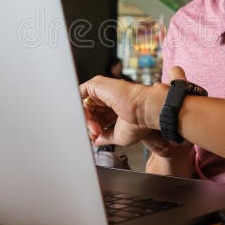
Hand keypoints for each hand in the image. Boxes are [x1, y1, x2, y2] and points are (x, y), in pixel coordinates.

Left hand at [79, 66, 193, 154]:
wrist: (144, 111)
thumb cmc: (139, 122)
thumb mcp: (119, 136)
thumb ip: (105, 137)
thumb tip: (96, 140)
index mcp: (116, 107)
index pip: (97, 117)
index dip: (96, 127)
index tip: (98, 135)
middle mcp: (109, 97)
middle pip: (90, 111)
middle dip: (91, 124)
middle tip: (96, 133)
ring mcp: (104, 90)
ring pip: (85, 104)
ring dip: (87, 119)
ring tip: (95, 128)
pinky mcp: (98, 84)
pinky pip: (79, 93)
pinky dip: (80, 106)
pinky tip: (86, 116)